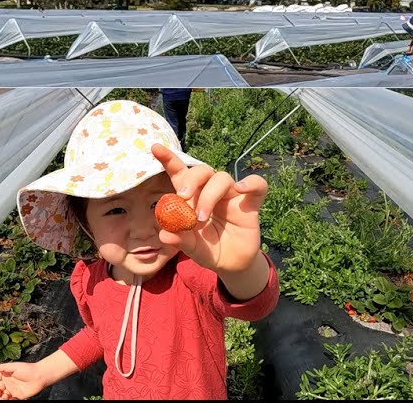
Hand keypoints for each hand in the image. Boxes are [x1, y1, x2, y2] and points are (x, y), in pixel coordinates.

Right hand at [0, 362, 45, 400]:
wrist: (40, 376)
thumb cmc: (28, 369)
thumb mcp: (13, 366)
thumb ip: (2, 368)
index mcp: (6, 374)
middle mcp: (9, 382)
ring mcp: (13, 389)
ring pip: (2, 395)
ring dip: (1, 397)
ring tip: (5, 396)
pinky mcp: (18, 395)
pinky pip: (10, 400)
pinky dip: (8, 400)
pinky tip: (11, 398)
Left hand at [152, 144, 268, 274]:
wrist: (233, 264)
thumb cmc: (209, 250)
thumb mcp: (192, 249)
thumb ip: (180, 240)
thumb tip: (165, 234)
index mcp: (193, 199)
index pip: (181, 174)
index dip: (169, 160)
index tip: (155, 148)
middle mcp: (211, 192)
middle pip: (202, 170)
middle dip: (191, 179)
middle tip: (183, 197)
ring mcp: (232, 196)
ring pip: (222, 178)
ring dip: (209, 195)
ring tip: (202, 219)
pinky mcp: (250, 203)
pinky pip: (257, 185)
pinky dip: (251, 183)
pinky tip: (241, 189)